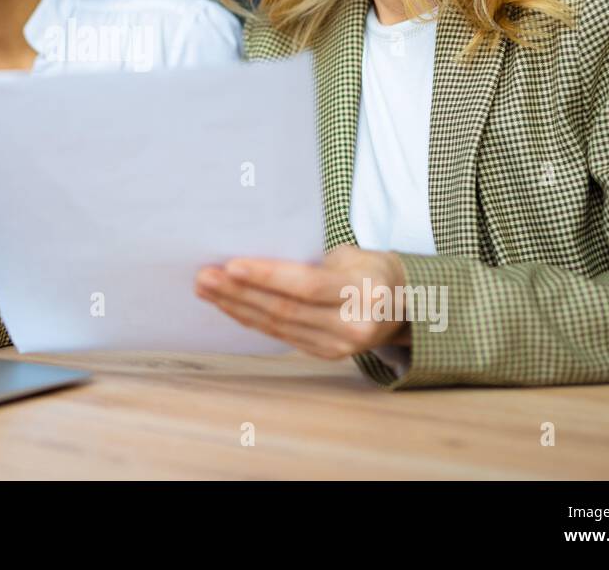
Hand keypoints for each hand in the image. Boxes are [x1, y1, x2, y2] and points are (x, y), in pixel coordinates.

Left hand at [194, 243, 410, 359]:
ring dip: (236, 307)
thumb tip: (255, 254)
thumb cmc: (370, 269)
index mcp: (364, 293)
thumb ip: (311, 261)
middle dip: (239, 293)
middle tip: (204, 276)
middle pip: (284, 309)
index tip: (231, 265)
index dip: (266, 276)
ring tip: (206, 288)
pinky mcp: (325, 354)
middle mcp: (352, 326)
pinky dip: (250, 319)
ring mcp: (338, 346)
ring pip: (277, 325)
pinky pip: (280, 335)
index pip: (306, 286)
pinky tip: (228, 305)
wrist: (404, 305)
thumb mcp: (352, 256)